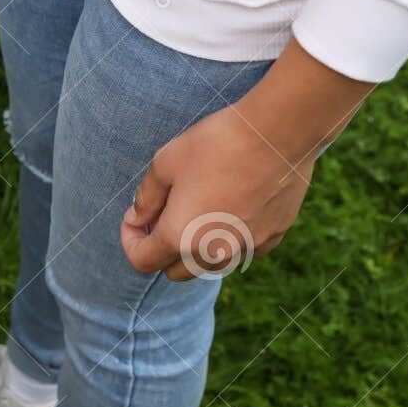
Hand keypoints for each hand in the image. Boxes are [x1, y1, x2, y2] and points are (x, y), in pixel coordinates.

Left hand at [119, 40, 374, 280]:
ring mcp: (246, 248)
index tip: (134, 221)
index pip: (142, 261)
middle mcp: (212, 252)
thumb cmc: (215, 144)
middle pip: (175, 272)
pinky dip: (229, 241)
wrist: (277, 134)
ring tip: (196, 214)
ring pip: (210, 267)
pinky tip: (230, 212)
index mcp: (179, 236)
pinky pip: (243, 252)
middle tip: (163, 217)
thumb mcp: (165, 163)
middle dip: (161, 251)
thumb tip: (137, 219)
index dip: (130, 241)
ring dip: (195, 250)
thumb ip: (146, 198)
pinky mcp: (273, 237)